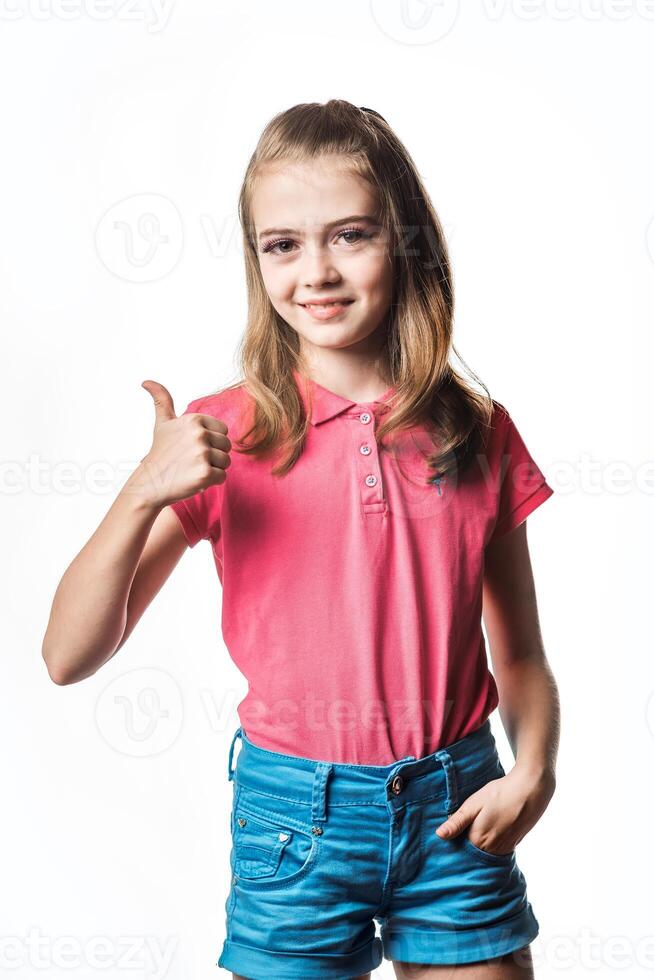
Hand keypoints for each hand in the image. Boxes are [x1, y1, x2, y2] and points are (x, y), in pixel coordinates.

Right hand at [128, 380, 230, 508]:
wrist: (149, 484)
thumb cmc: (160, 454)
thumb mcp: (162, 424)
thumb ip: (161, 400)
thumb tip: (146, 381)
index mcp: (194, 419)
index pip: (222, 431)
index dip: (211, 442)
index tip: (191, 448)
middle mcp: (199, 434)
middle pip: (226, 446)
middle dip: (213, 456)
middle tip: (191, 461)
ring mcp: (202, 453)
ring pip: (226, 462)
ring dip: (212, 469)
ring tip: (191, 470)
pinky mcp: (204, 473)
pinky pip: (222, 477)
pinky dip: (210, 482)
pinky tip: (193, 480)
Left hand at [435, 765, 555, 855]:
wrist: (531, 789)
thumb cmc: (500, 793)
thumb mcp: (474, 803)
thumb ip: (457, 822)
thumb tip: (439, 835)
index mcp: (478, 840)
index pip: (460, 848)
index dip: (455, 839)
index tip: (452, 831)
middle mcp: (492, 849)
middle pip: (473, 852)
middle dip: (467, 843)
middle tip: (469, 824)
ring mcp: (505, 848)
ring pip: (486, 851)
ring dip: (481, 843)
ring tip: (482, 824)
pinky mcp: (514, 844)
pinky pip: (498, 849)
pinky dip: (492, 842)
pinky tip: (493, 826)